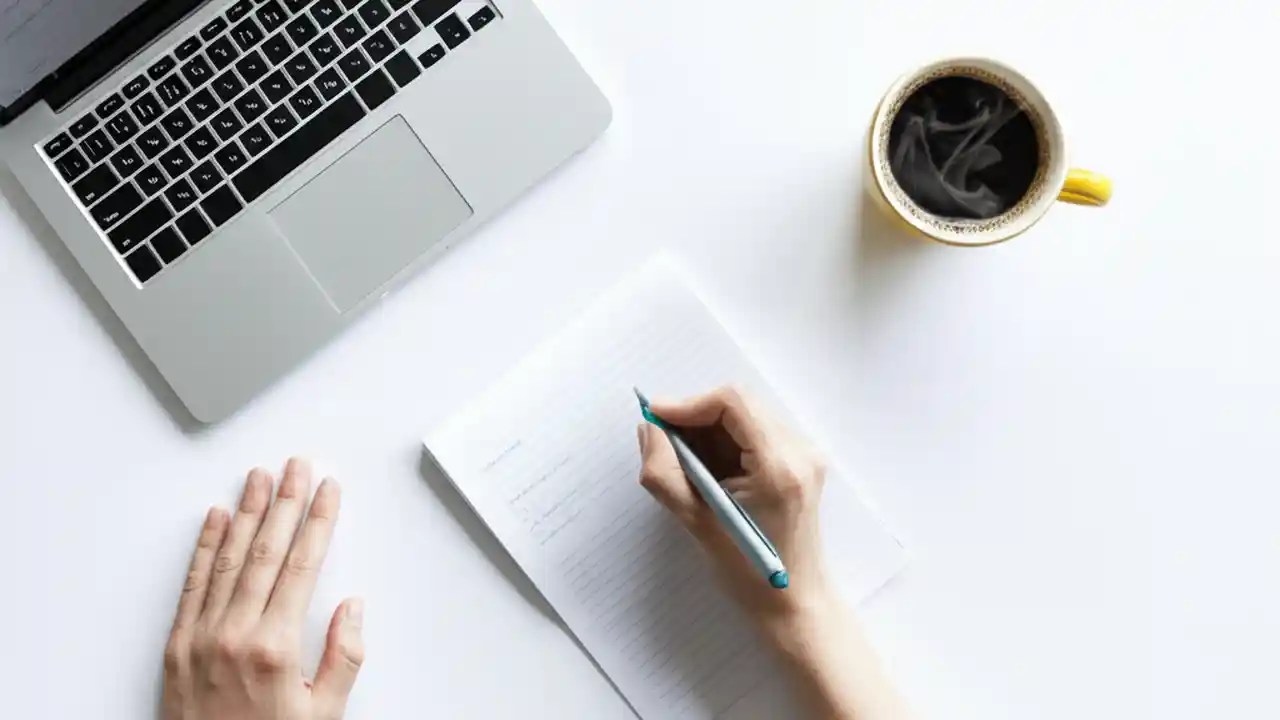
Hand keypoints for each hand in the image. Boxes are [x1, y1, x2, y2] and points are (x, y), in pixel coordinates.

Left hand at [162, 459, 363, 719]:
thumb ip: (343, 659)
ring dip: (247, 512)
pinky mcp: (175, 647)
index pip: (302, 566)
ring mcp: (200, 638)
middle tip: (297, 466)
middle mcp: (234, 634)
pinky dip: (205, 547)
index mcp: (275, 648)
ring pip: (228, 558)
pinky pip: (193, 584)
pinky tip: (216, 520)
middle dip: (286, 503)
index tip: (328, 492)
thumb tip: (352, 610)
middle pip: (266, 551)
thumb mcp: (323, 715)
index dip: (318, 522)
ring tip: (259, 478)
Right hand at [636, 386, 833, 630]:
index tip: (654, 418)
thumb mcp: (695, 523)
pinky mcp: (801, 463)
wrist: (794, 603)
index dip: (688, 404)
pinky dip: (725, 440)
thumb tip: (649, 430)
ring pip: (746, 415)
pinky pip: (756, 432)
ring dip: (709, 428)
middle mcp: (800, 450)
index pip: (733, 403)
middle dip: (696, 416)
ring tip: (684, 459)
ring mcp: (805, 455)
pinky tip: (708, 467)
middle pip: (740, 405)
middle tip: (663, 439)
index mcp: (779, 465)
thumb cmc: (747, 574)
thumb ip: (663, 472)